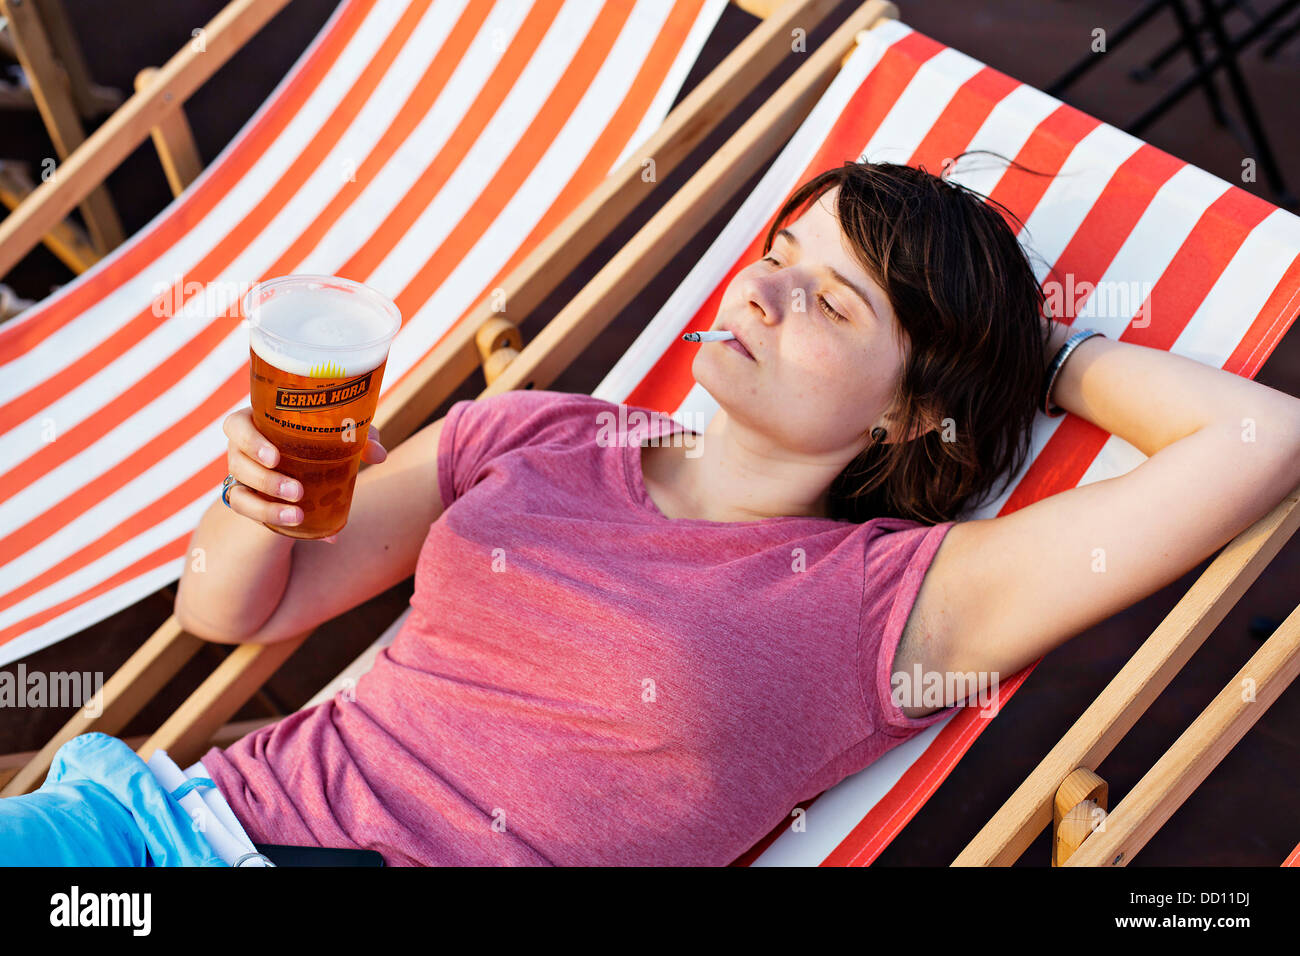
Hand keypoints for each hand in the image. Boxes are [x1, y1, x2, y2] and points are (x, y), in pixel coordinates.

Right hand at [220, 409, 387, 537]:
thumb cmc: (318, 437)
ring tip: (298, 515)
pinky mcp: (247, 500)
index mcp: (256, 423)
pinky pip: (249, 513)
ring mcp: (241, 477)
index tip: (275, 457)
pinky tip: (298, 525)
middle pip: (238, 462)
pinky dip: (273, 520)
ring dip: (267, 507)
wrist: (305, 466)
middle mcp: (241, 449)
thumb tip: (378, 454)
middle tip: (297, 491)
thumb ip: (359, 437)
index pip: (235, 426)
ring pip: (240, 494)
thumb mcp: (338, 434)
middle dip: (266, 480)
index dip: (250, 441)